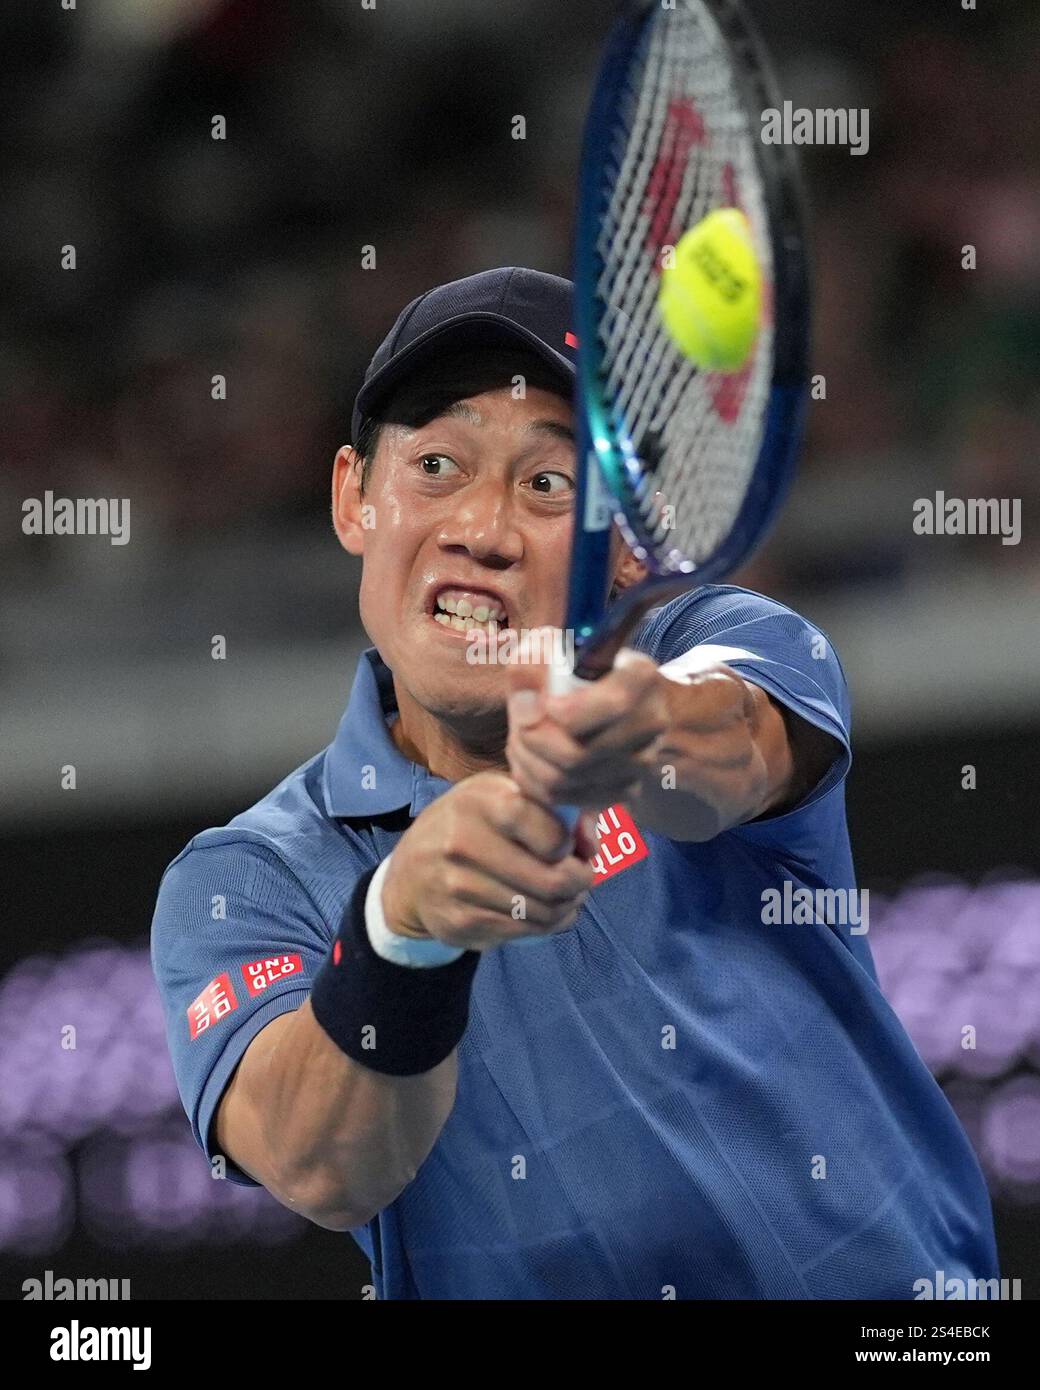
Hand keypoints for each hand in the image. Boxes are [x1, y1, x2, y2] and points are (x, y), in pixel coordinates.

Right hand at [381, 772, 598, 951]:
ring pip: (545, 912)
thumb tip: (591, 835)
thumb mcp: (495, 796)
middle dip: (582, 881)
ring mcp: (460, 888)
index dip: (571, 843)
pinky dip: (550, 924)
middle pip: (554, 881)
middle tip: (584, 876)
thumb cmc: (467, 825)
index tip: (573, 844)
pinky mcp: (461, 924)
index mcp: (479, 803)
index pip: (548, 830)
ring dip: (569, 905)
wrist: (409, 875)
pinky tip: (548, 911)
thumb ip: (544, 806)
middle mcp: (464, 845)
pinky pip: (526, 931)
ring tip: (568, 894)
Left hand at [505, 633, 669, 810]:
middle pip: (579, 754)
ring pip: (565, 780)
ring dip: (528, 760)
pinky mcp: (623, 789)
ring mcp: (640, 762)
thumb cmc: (573, 665)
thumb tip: (523, 695)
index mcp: (641, 677)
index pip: (614, 704)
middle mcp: (651, 722)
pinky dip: (535, 782)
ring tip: (520, 736)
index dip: (568, 711)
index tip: (545, 704)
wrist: (601, 695)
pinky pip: (565, 798)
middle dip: (532, 740)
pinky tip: (531, 757)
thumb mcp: (552, 648)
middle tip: (519, 722)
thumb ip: (532, 663)